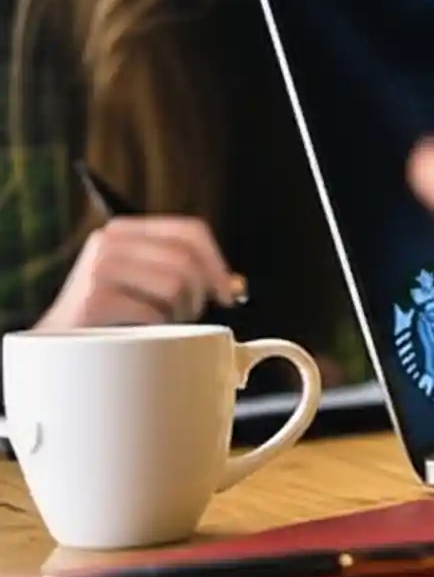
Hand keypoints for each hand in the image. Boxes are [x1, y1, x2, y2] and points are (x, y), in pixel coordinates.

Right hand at [37, 217, 238, 328]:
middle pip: (186, 260)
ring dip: (179, 313)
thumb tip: (234, 284)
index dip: (218, 262)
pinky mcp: (94, 298)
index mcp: (126, 230)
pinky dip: (156, 328)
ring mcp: (99, 268)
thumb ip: (181, 272)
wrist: (56, 346)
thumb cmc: (110, 316)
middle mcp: (110, 241)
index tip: (229, 292)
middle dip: (199, 294)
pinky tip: (138, 332)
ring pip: (174, 285)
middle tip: (190, 315)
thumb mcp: (143, 283)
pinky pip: (153, 312)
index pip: (190, 230)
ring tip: (162, 324)